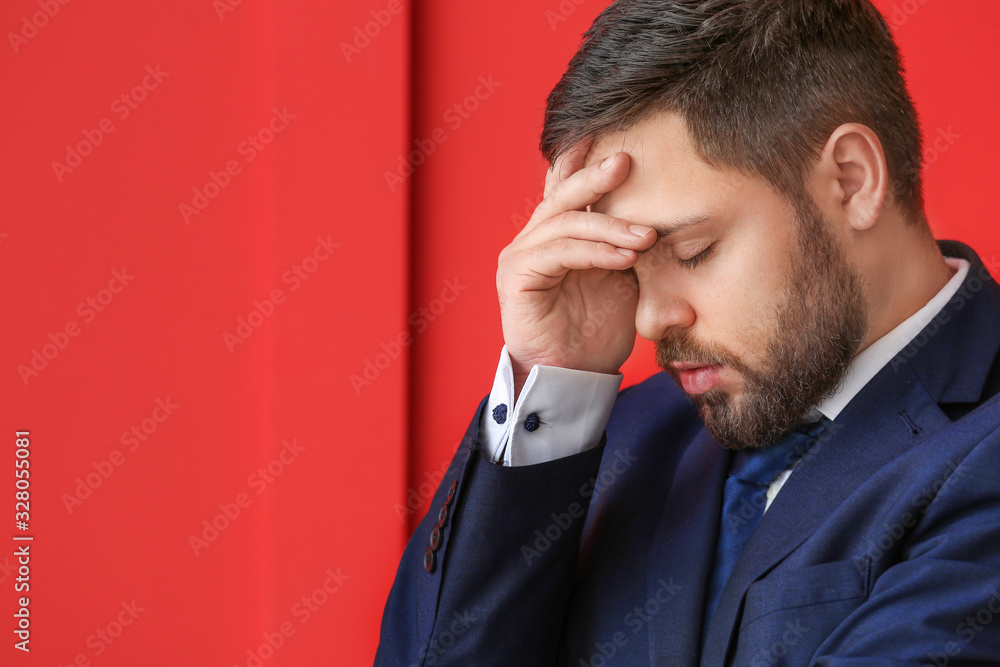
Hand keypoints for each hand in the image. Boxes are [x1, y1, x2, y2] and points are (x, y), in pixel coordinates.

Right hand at [496, 141, 655, 399]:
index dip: (582, 161)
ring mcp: (522, 256)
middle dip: (594, 177)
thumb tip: (683, 232)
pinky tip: (623, 257)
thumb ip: (637, 251)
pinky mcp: (518, 277)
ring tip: (646, 237)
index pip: (566, 189)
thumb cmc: (597, 331)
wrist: (574, 376)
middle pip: (562, 195)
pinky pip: (557, 252)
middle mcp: (535, 239)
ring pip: (564, 222)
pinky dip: (593, 251)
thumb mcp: (627, 281)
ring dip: (609, 226)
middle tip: (625, 161)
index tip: (612, 137)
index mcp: (558, 234)